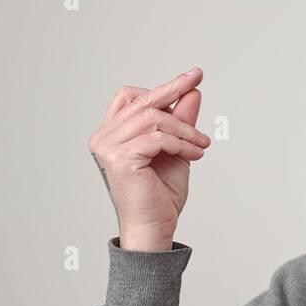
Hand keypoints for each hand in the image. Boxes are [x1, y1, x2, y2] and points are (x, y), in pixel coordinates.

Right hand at [87, 67, 212, 251]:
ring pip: (153, 119)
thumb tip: (192, 92)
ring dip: (184, 129)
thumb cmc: (161, 195)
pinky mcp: (119, 158)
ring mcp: (108, 147)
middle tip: (198, 77)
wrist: (154, 228)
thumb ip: (181, 122)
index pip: (131, 98)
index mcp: (111, 134)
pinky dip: (181, 143)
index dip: (161, 87)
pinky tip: (196, 154)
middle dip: (174, 89)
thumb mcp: (176, 150)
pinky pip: (157, 138)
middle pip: (142, 103)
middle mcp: (103, 138)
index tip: (191, 78)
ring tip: (202, 144)